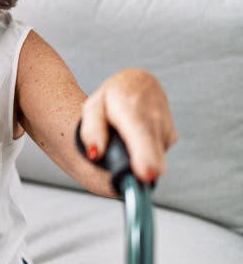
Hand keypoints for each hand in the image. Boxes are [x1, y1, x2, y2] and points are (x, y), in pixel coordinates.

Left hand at [79, 68, 177, 183]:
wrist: (137, 82)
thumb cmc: (111, 98)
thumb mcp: (92, 108)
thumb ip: (91, 131)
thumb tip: (95, 155)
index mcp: (131, 109)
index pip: (141, 135)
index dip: (145, 157)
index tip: (146, 176)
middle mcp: (154, 117)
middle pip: (153, 154)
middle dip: (142, 169)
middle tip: (131, 182)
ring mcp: (167, 127)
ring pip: (153, 157)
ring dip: (139, 155)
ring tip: (126, 136)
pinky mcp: (172, 136)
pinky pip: (157, 153)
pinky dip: (146, 151)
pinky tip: (138, 137)